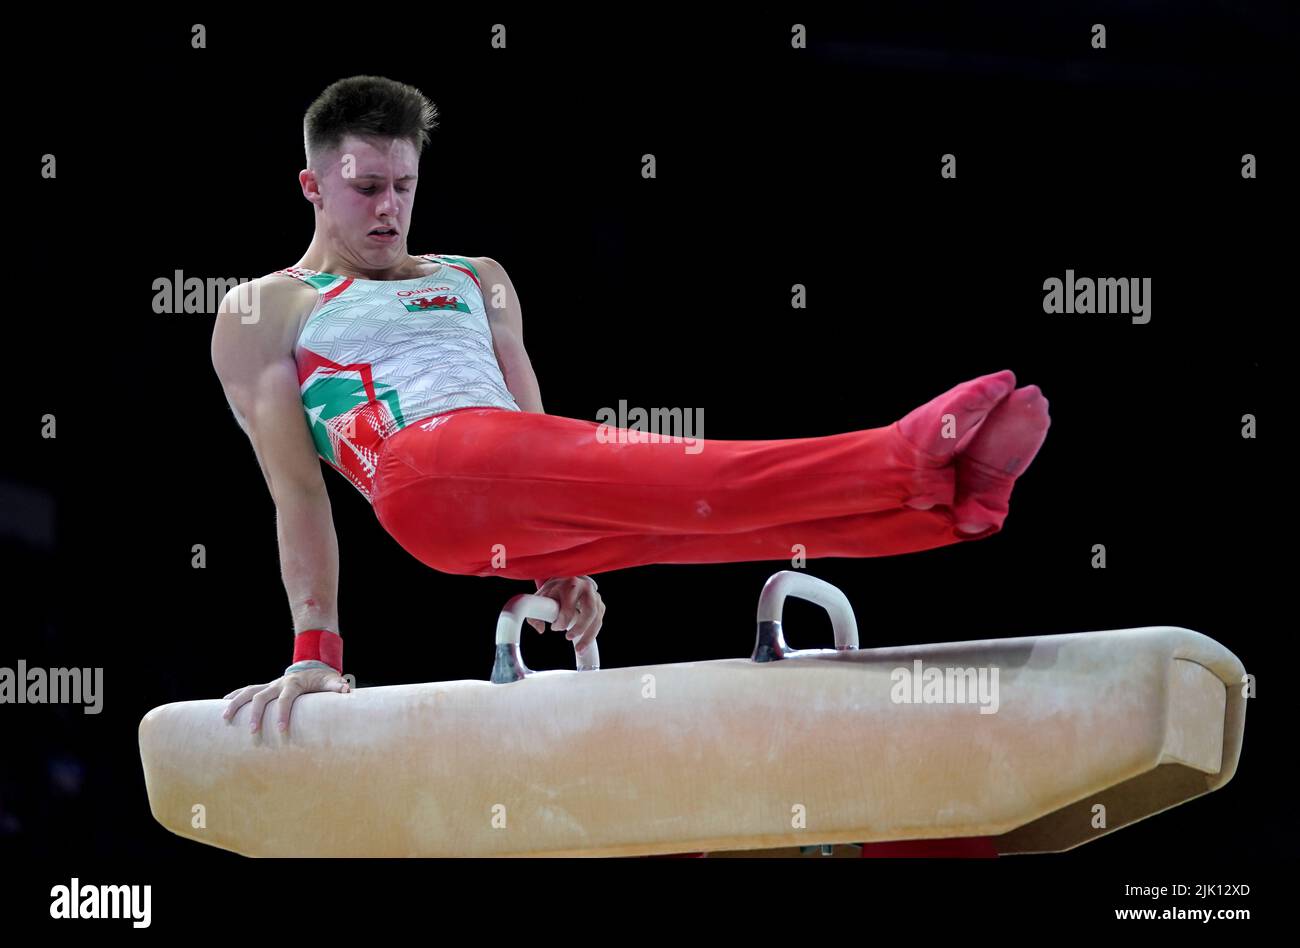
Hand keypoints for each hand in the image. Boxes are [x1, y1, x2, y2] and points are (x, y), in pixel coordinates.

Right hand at [221, 664, 349, 734]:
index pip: (286, 699)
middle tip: (252, 732)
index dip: (283, 714)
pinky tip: (222, 705)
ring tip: (225, 719)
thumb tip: (346, 691)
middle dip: (255, 714)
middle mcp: (278, 683)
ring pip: (248, 692)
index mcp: (293, 683)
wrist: (314, 665)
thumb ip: (337, 686)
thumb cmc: (323, 678)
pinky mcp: (265, 687)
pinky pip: (246, 690)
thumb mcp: (332, 681)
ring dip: (236, 704)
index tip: (281, 731)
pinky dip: (234, 696)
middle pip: (260, 696)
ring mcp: (269, 685)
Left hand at [528, 576, 603, 651]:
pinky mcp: (600, 604)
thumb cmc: (554, 590)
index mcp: (570, 585)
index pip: (568, 609)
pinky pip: (599, 621)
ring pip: (597, 618)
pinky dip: (593, 633)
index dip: (560, 622)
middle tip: (568, 638)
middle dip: (580, 629)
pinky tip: (585, 642)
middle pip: (589, 611)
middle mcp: (586, 588)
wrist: (568, 579)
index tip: (553, 627)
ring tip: (579, 650)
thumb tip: (541, 629)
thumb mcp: (542, 597)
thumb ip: (535, 613)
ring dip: (589, 636)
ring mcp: (595, 596)